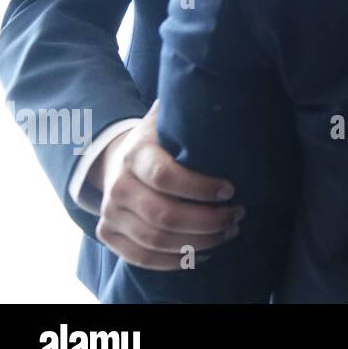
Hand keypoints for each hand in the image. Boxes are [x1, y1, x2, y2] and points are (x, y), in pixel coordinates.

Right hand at [89, 100, 242, 269]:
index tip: (231, 189)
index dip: (201, 187)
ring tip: (229, 232)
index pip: (165, 175)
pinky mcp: (108, 234)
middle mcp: (118, 184)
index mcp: (137, 152)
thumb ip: (194, 106)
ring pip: (156, 240)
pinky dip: (176, 261)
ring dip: (199, 242)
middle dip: (209, 221)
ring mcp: (110, 212)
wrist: (118, 156)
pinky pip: (141, 258)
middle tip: (238, 215)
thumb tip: (231, 87)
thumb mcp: (172, 116)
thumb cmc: (161, 137)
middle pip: (164, 215)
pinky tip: (204, 253)